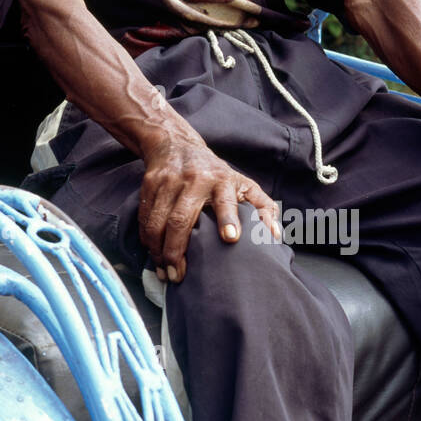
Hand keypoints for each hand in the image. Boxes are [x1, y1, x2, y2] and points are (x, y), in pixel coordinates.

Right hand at [139, 133, 281, 282]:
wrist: (177, 146)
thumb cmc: (217, 174)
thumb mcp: (243, 185)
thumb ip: (263, 208)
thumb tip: (275, 235)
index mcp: (222, 180)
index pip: (225, 200)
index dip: (228, 219)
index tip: (230, 238)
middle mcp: (194, 180)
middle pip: (181, 218)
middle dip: (176, 250)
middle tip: (177, 275)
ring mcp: (169, 182)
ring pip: (158, 221)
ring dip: (158, 250)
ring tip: (164, 271)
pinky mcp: (150, 184)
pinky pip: (145, 217)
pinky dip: (147, 239)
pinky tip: (153, 255)